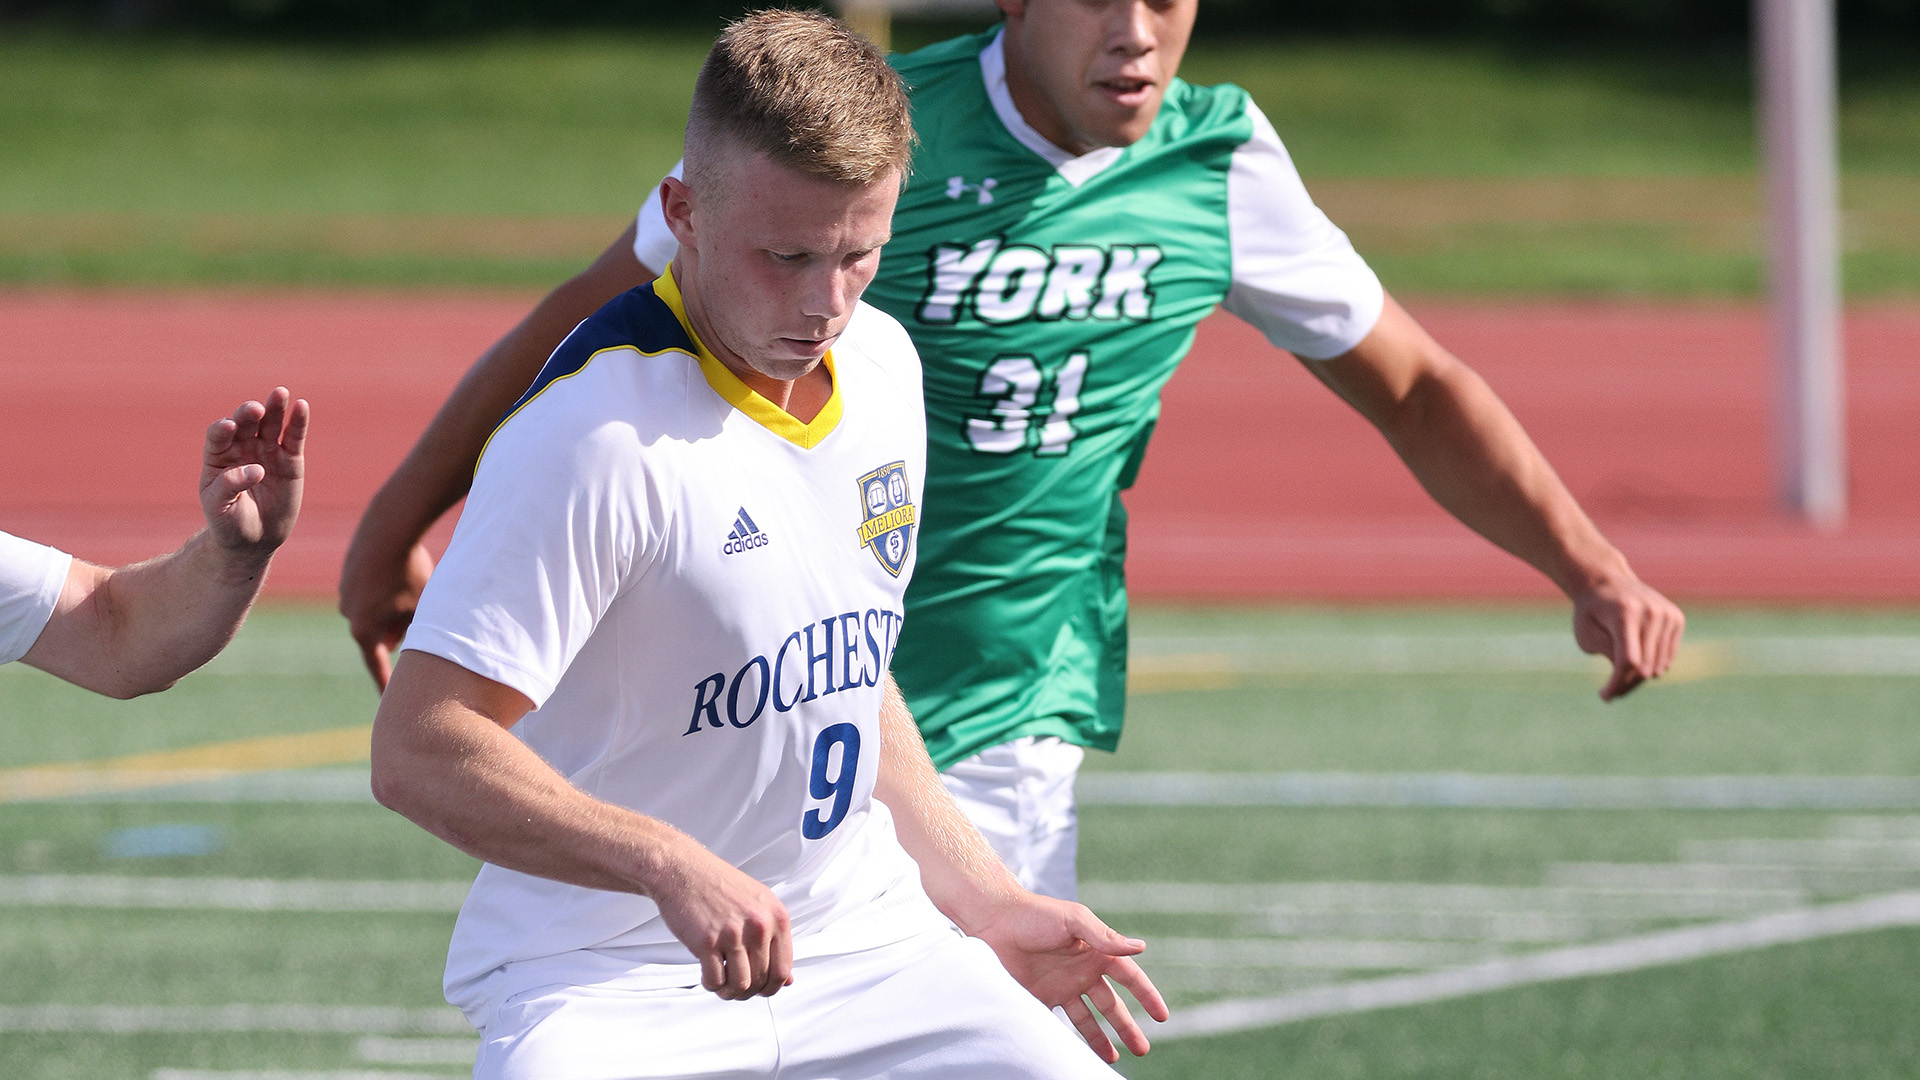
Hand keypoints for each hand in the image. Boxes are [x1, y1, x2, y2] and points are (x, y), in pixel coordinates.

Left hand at [201, 387, 307, 558]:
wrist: (254, 539)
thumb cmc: (229, 523)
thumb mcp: (220, 508)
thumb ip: (230, 486)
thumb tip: (257, 469)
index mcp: (218, 456)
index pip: (218, 435)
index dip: (222, 429)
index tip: (228, 427)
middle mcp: (242, 448)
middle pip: (245, 423)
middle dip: (248, 413)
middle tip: (255, 410)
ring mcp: (267, 451)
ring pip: (270, 423)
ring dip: (274, 407)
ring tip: (279, 393)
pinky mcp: (290, 459)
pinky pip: (294, 437)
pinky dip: (298, 421)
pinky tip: (301, 406)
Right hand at [342, 539, 435, 690]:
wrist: (390, 526)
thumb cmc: (410, 571)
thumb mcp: (421, 608)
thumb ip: (411, 633)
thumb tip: (395, 642)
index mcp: (364, 630)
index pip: (377, 665)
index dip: (386, 683)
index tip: (389, 701)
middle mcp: (348, 614)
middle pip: (378, 634)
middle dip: (398, 630)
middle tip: (417, 613)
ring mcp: (344, 593)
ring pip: (374, 611)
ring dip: (392, 608)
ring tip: (410, 586)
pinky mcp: (347, 573)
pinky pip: (369, 590)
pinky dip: (384, 588)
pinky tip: (398, 571)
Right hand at [650, 839, 793, 1000]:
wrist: (683, 870)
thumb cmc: (719, 885)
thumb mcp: (758, 904)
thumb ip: (774, 939)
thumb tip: (788, 979)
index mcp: (776, 916)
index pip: (783, 968)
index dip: (771, 987)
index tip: (760, 989)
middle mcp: (759, 925)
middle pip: (761, 980)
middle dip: (748, 992)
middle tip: (736, 987)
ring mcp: (733, 933)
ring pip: (740, 985)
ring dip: (730, 992)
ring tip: (722, 984)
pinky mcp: (707, 941)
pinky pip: (715, 980)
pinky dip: (711, 985)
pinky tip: (708, 975)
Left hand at [970, 893, 1169, 1061]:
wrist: (993, 920)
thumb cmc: (1035, 914)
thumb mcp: (1074, 920)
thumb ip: (1104, 937)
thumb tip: (1141, 947)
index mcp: (1095, 951)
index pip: (1128, 976)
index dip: (1146, 995)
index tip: (1162, 1016)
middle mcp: (1081, 971)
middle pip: (1111, 1004)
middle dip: (1127, 1027)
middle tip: (1142, 1049)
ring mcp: (1061, 986)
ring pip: (1088, 1018)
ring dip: (1102, 1038)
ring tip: (1114, 1058)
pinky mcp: (1041, 996)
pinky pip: (1060, 1022)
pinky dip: (1070, 1038)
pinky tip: (1078, 1052)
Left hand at [1573, 573, 1685, 700]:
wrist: (1607, 583)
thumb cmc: (1591, 612)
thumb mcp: (1586, 634)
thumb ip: (1609, 653)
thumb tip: (1636, 673)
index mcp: (1625, 613)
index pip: (1628, 659)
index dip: (1618, 682)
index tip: (1604, 696)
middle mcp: (1651, 612)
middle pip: (1644, 665)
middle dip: (1624, 684)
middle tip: (1609, 692)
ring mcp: (1667, 614)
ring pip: (1658, 664)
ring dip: (1638, 678)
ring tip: (1618, 680)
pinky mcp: (1677, 619)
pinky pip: (1667, 656)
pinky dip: (1652, 666)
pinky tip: (1635, 661)